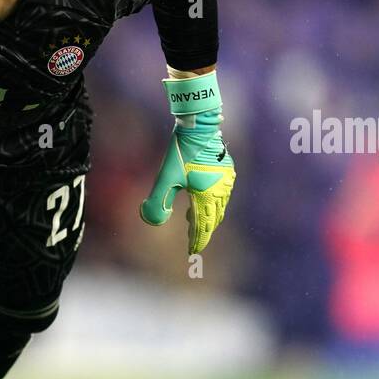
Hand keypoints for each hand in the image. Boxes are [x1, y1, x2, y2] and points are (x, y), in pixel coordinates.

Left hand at [139, 72, 234, 254]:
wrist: (198, 126)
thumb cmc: (181, 151)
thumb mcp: (165, 177)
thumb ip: (158, 201)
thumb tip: (152, 221)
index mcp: (208, 196)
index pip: (203, 226)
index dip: (197, 240)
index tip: (192, 252)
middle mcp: (221, 191)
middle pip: (213, 219)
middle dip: (202, 232)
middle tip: (193, 243)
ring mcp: (226, 180)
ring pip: (219, 207)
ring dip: (207, 218)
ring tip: (194, 224)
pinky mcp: (226, 170)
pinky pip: (221, 195)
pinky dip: (212, 204)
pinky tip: (201, 201)